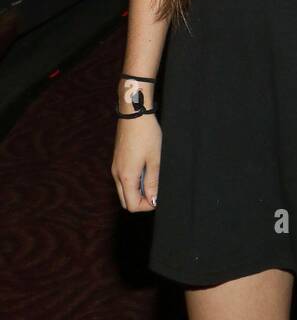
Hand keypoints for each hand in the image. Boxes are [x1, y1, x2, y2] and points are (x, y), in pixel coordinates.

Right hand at [111, 84, 161, 211]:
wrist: (134, 113)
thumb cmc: (146, 134)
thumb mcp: (155, 159)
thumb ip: (153, 182)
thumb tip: (153, 199)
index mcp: (126, 176)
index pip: (132, 205)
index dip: (146, 206)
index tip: (158, 199)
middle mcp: (117, 174)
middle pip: (125, 200)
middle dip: (140, 201)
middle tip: (156, 192)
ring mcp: (115, 167)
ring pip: (123, 190)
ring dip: (137, 191)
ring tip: (153, 180)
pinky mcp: (117, 160)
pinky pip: (122, 179)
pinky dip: (133, 182)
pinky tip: (146, 171)